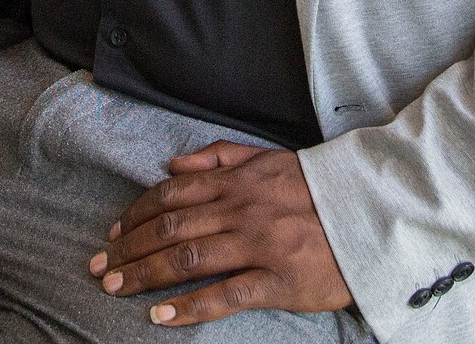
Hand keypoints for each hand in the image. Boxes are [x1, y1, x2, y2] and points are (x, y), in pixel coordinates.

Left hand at [89, 142, 352, 327]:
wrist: (374, 216)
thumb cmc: (320, 191)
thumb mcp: (271, 160)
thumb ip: (221, 158)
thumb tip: (173, 164)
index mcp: (238, 181)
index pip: (172, 195)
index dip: (137, 214)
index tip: (114, 231)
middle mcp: (242, 210)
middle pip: (170, 228)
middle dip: (128, 247)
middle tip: (99, 266)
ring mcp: (258, 245)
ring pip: (187, 258)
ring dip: (145, 274)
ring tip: (116, 288)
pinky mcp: (278, 281)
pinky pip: (224, 295)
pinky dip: (188, 307)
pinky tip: (160, 315)